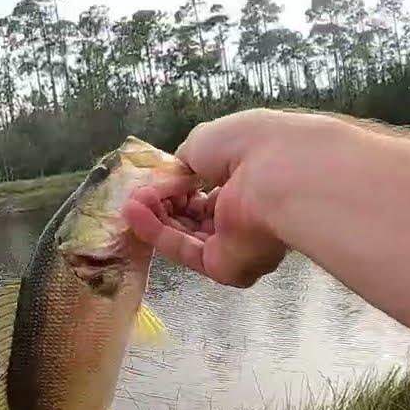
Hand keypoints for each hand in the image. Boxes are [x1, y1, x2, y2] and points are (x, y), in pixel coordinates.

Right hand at [123, 108, 354, 286]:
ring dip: (155, 217)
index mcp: (251, 183)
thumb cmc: (252, 145)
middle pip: (193, 217)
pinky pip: (184, 251)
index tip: (153, 180)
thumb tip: (172, 174)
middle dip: (163, 203)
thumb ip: (185, 161)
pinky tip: (135, 213)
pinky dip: (157, 233)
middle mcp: (247, 217)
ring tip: (131, 201)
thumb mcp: (207, 141)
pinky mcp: (226, 267)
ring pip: (185, 235)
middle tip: (137, 193)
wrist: (279, 171)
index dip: (177, 187)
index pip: (207, 192)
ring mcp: (238, 245)